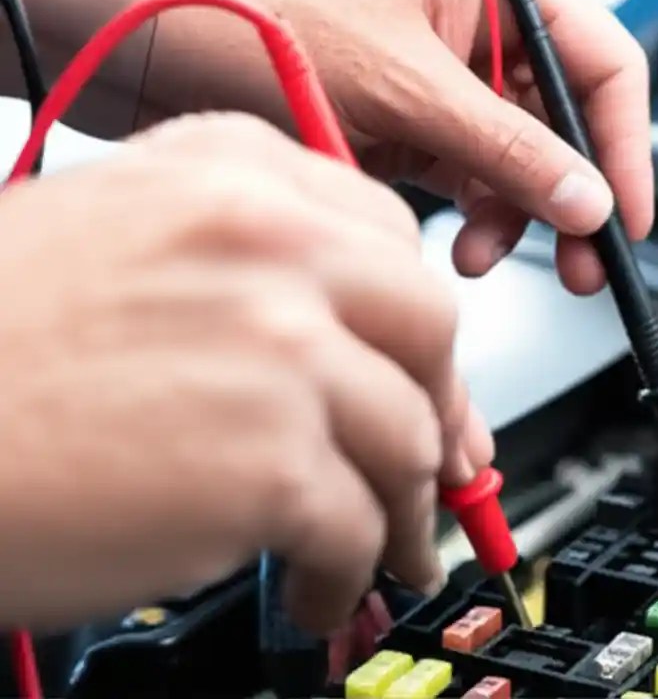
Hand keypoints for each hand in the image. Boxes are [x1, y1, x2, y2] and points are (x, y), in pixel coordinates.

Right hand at [0, 114, 488, 631]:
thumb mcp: (118, 243)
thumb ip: (249, 271)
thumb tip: (355, 349)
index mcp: (231, 174)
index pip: (389, 240)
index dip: (411, 325)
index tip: (416, 373)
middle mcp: (267, 246)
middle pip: (428, 331)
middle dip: (436, 411)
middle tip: (427, 466)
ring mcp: (278, 352)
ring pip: (408, 439)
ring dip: (398, 509)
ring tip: (373, 547)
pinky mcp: (269, 465)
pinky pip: (358, 528)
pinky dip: (349, 571)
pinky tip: (318, 587)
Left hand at [138, 0, 652, 293]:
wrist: (117, 25)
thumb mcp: (398, 82)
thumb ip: (505, 147)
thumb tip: (587, 198)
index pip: (597, 62)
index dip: (623, 145)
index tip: (624, 217)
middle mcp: (466, 25)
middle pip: (559, 119)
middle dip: (569, 195)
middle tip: (582, 260)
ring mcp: (428, 76)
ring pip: (508, 158)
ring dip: (509, 215)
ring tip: (483, 255)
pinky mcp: (391, 119)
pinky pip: (455, 176)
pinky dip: (460, 217)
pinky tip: (450, 244)